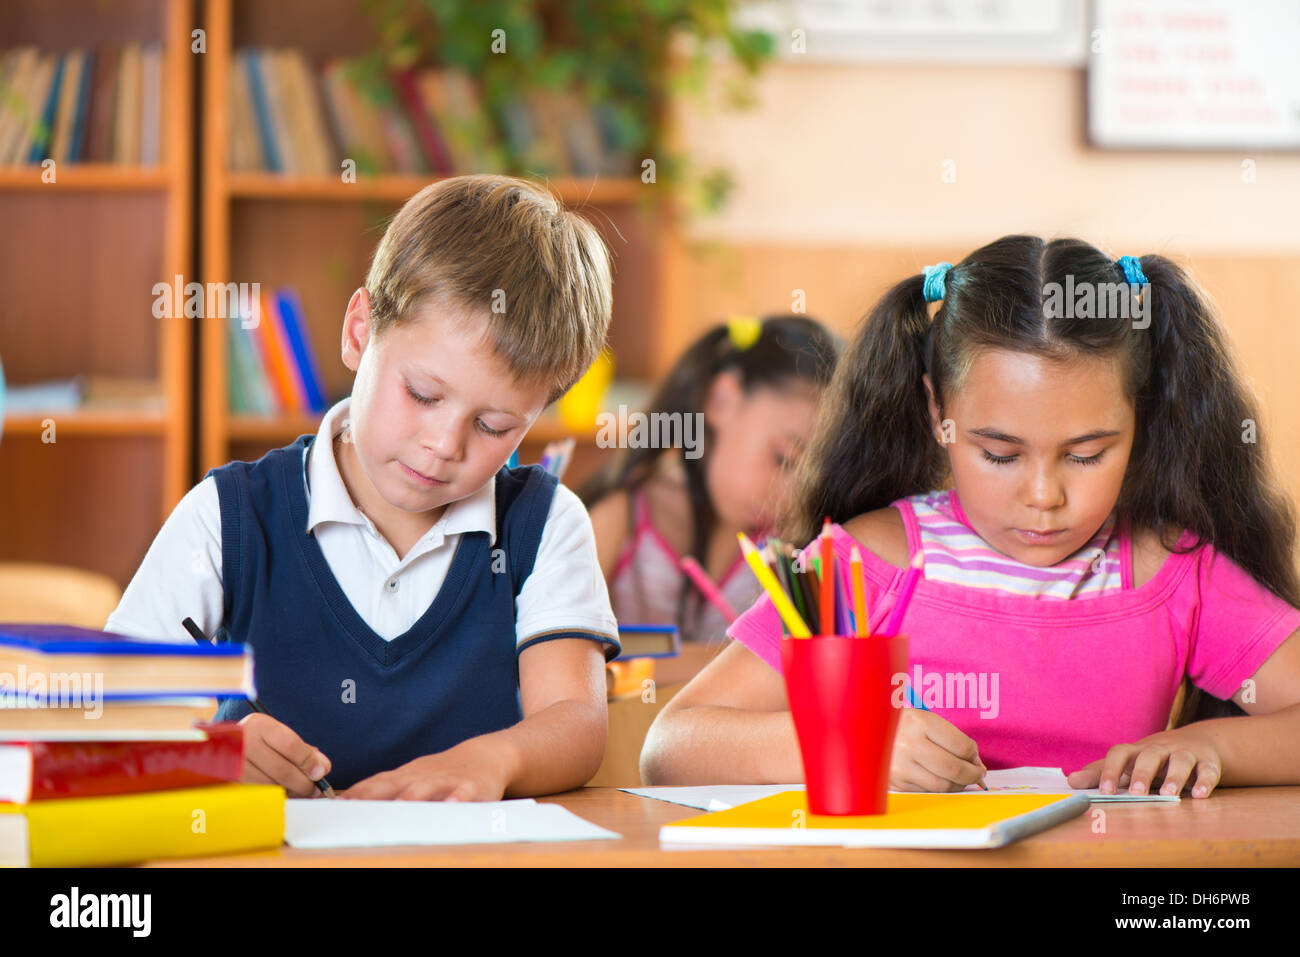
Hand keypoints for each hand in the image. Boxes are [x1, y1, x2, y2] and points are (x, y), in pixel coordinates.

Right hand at [238, 712, 331, 796]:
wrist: (222, 746)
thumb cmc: (258, 741)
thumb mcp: (279, 735)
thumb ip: (304, 750)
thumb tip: (323, 768)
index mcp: (260, 725)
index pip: (291, 745)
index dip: (309, 761)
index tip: (321, 772)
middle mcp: (244, 743)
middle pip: (282, 770)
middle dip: (304, 783)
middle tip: (315, 788)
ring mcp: (233, 765)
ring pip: (271, 787)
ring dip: (290, 792)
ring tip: (299, 790)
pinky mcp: (229, 784)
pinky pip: (259, 796)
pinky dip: (275, 798)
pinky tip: (282, 794)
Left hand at [339, 738, 514, 800]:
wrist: (485, 756)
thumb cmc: (440, 774)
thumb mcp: (409, 779)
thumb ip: (380, 791)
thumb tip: (342, 804)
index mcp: (404, 778)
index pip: (373, 785)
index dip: (354, 795)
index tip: (332, 808)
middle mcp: (421, 778)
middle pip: (394, 785)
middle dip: (373, 797)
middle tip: (354, 810)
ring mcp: (446, 781)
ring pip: (427, 788)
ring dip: (413, 797)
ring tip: (400, 807)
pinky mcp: (473, 787)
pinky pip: (465, 793)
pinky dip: (459, 798)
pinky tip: (453, 806)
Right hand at [889, 708, 986, 791]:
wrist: (860, 729)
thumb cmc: (900, 723)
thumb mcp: (924, 719)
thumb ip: (951, 739)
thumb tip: (977, 765)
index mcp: (919, 721)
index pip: (962, 746)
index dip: (974, 755)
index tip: (976, 759)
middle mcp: (908, 744)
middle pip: (954, 769)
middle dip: (972, 774)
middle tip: (977, 774)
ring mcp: (900, 766)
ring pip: (943, 786)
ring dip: (958, 785)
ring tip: (959, 778)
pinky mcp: (894, 783)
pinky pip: (927, 792)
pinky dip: (938, 789)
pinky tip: (939, 779)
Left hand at [1067, 727, 1222, 798]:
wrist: (1195, 744)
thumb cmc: (1152, 759)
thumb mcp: (1127, 764)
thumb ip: (1100, 773)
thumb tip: (1071, 782)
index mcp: (1137, 750)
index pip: (1119, 753)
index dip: (1110, 770)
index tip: (1104, 791)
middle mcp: (1160, 748)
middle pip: (1150, 755)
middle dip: (1142, 773)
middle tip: (1136, 793)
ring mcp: (1185, 753)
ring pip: (1180, 760)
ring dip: (1174, 777)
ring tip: (1168, 795)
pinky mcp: (1208, 762)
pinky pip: (1208, 770)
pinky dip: (1205, 781)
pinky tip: (1199, 795)